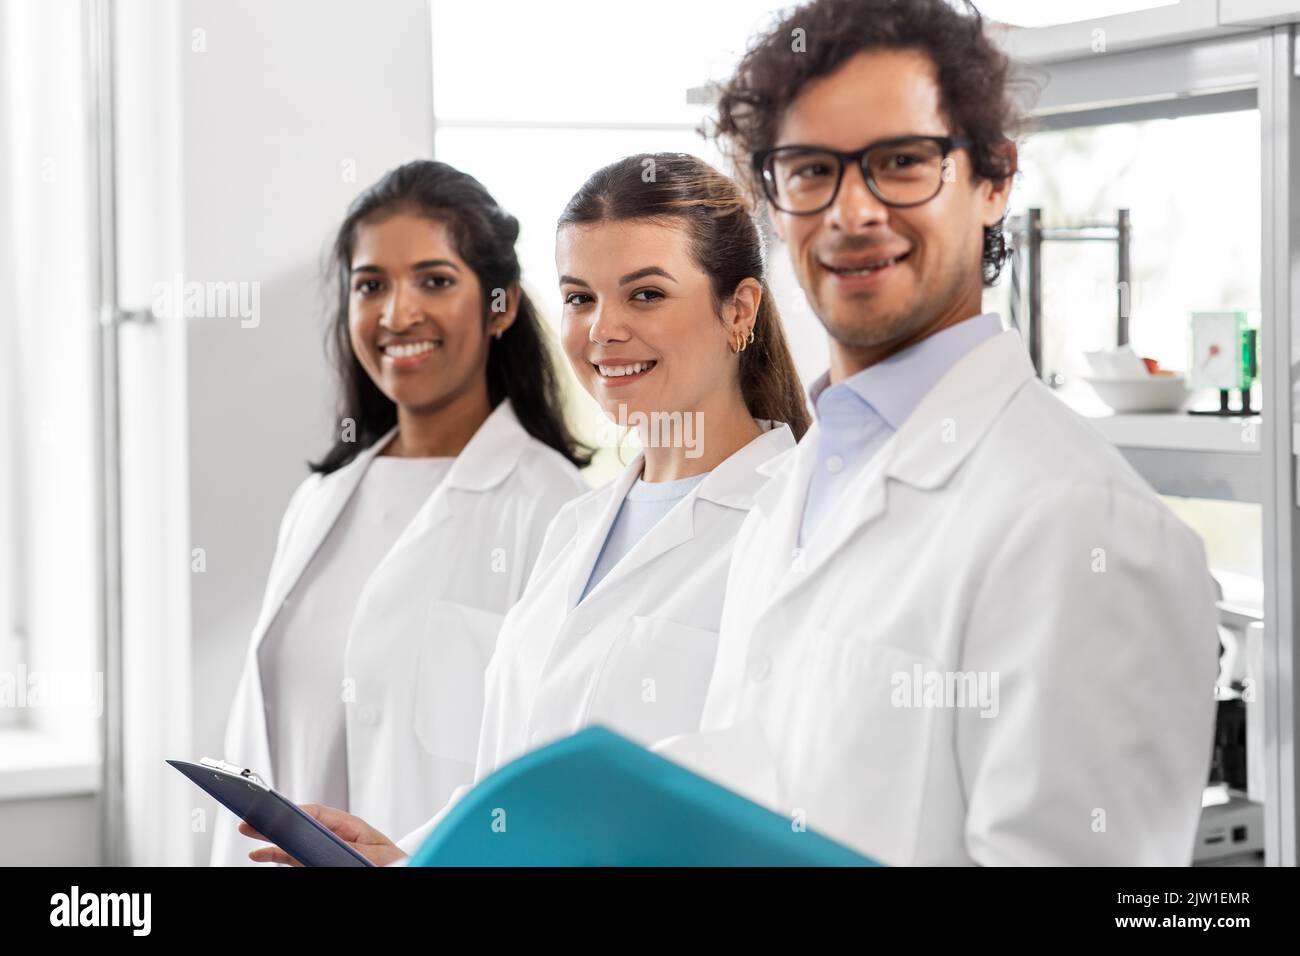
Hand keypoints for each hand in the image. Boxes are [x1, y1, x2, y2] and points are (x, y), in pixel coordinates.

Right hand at [239, 804, 408, 866]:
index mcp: (349, 826)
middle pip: (300, 825)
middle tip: (251, 816)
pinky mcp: (319, 863)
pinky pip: (294, 858)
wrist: (397, 870)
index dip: (295, 811)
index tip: (276, 811)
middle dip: (275, 820)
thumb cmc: (392, 861)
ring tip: (249, 832)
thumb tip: (329, 840)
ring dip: (271, 838)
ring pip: (293, 842)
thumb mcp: (373, 852)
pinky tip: (261, 853)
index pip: (317, 813)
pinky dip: (277, 855)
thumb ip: (349, 845)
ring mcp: (325, 849)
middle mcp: (334, 835)